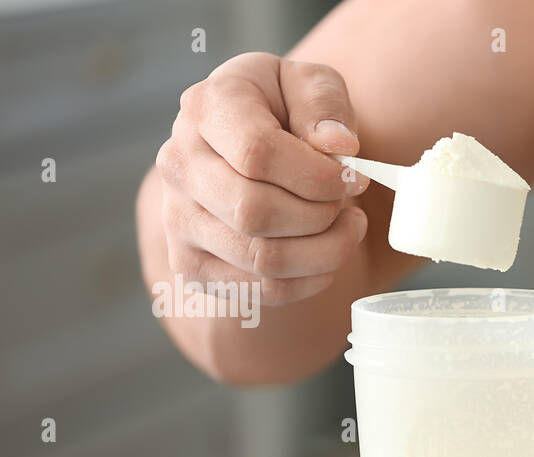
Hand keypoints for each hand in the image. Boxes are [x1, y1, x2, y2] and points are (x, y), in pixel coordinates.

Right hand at [154, 52, 368, 305]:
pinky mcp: (194, 266)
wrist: (256, 150)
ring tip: (345, 227)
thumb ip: (325, 104)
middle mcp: (179, 164)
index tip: (352, 176)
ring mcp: (179, 220)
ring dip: (325, 251)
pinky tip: (323, 251)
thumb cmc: (288, 113)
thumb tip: (338, 146)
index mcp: (206, 108)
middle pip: (256, 212)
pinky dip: (311, 279)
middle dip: (322, 215)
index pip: (256, 154)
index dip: (318, 176)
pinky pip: (263, 291)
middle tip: (346, 203)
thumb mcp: (312, 84)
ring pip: (263, 260)